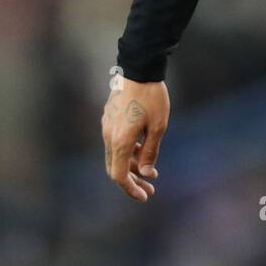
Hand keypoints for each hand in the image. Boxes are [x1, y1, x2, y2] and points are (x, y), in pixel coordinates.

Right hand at [102, 76, 169, 201]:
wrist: (138, 69)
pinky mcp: (109, 117)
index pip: (118, 175)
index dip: (131, 189)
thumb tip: (145, 172)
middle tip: (150, 189)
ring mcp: (107, 126)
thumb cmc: (151, 97)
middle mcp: (108, 135)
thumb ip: (150, 151)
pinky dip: (127, 151)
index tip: (145, 196)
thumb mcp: (158, 126)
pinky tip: (143, 150)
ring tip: (151, 172)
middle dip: (132, 181)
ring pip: (115, 155)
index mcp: (119, 141)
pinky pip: (116, 142)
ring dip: (131, 165)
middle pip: (115, 168)